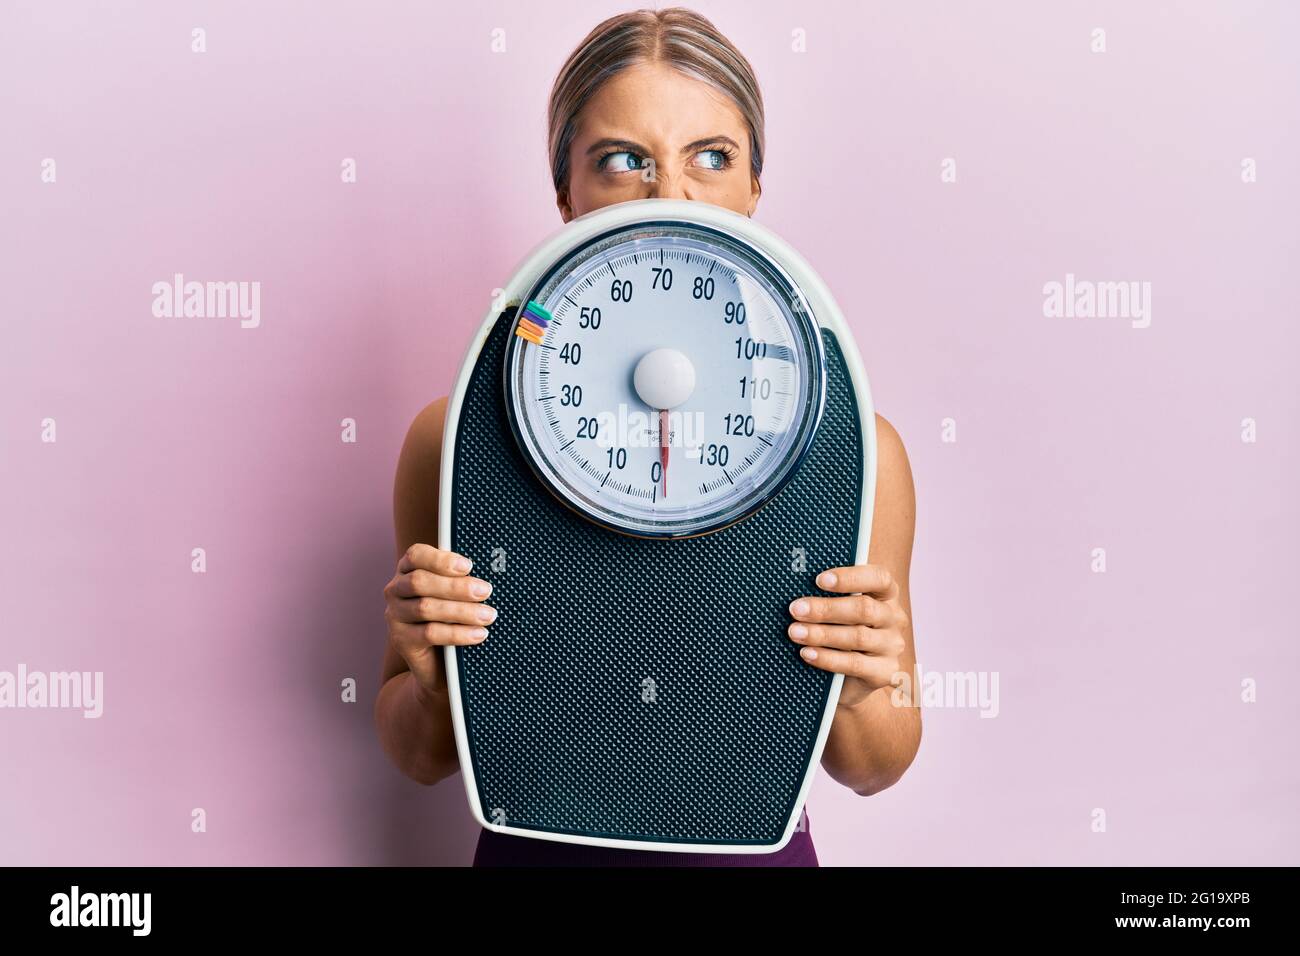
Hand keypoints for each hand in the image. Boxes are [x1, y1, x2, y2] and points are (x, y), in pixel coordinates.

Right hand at [383, 543, 496, 699]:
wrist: (439, 663)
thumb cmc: (452, 618)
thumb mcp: (454, 594)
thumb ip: (461, 579)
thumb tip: (487, 574)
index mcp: (407, 570)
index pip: (416, 555)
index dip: (441, 559)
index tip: (469, 566)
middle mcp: (395, 590)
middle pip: (420, 582)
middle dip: (456, 586)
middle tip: (486, 591)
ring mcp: (394, 615)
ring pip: (426, 608)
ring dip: (462, 611)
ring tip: (488, 615)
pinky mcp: (400, 640)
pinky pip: (430, 634)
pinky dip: (458, 633)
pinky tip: (479, 634)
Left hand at [787, 564, 908, 710]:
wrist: (849, 679)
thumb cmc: (838, 633)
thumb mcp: (837, 612)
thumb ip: (827, 597)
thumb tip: (798, 589)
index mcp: (886, 595)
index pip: (878, 578)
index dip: (850, 577)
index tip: (819, 580)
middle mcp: (894, 618)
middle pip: (864, 609)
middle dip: (826, 609)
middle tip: (796, 609)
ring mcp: (892, 646)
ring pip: (858, 636)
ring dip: (822, 634)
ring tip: (795, 632)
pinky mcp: (885, 672)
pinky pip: (854, 663)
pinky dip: (828, 658)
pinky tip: (807, 653)